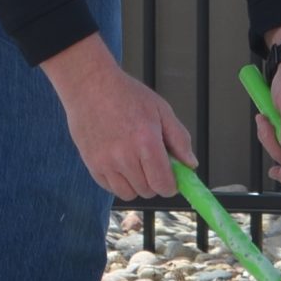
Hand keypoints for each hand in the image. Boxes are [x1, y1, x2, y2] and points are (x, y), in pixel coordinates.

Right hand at [42, 34, 194, 199]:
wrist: (90, 86)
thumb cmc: (126, 95)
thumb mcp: (161, 110)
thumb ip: (179, 139)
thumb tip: (190, 164)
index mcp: (146, 141)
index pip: (163, 184)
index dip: (171, 185)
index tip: (172, 178)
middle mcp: (125, 156)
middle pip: (147, 191)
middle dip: (155, 182)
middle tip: (152, 162)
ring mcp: (105, 162)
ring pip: (128, 194)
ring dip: (136, 184)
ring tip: (135, 162)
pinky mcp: (91, 165)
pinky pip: (110, 188)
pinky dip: (119, 182)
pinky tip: (121, 163)